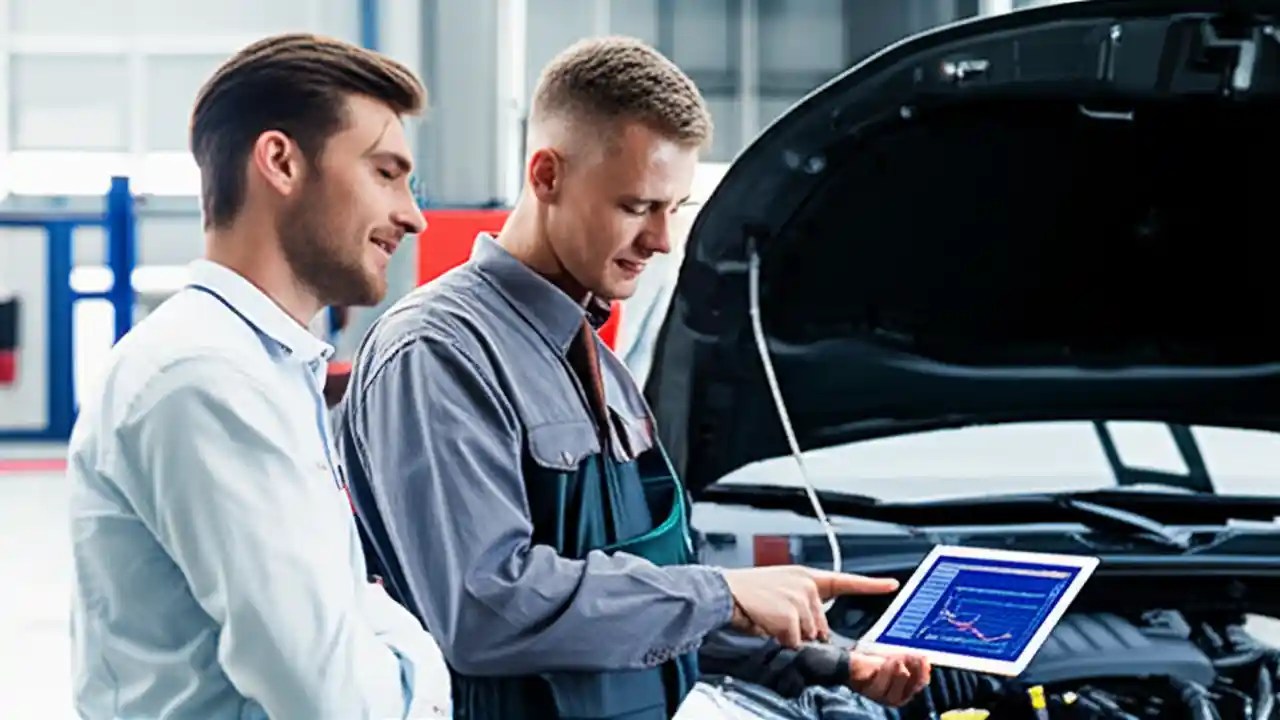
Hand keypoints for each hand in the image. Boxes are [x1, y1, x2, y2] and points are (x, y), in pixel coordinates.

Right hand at [721, 566, 899, 647]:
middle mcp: (806, 584)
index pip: (844, 580)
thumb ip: (802, 605)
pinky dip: (779, 639)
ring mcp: (800, 598)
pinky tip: (765, 623)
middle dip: (802, 630)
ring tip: (768, 618)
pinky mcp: (790, 614)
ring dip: (789, 635)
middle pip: (820, 625)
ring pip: (808, 635)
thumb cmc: (747, 595)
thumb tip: (814, 631)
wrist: (722, 592)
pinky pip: (794, 641)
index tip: (892, 584)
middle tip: (775, 618)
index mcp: (805, 576)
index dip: (871, 584)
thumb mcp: (780, 590)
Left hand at [848, 651, 930, 706]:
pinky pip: (878, 687)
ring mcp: (882, 697)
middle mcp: (895, 697)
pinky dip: (882, 674)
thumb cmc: (876, 661)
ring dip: (895, 673)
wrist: (853, 661)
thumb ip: (912, 660)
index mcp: (905, 689)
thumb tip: (925, 660)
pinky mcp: (869, 693)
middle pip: (908, 691)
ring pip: (893, 693)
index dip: (922, 673)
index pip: (919, 684)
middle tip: (908, 659)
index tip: (923, 659)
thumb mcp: (897, 659)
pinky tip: (883, 664)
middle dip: (910, 674)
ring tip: (896, 660)